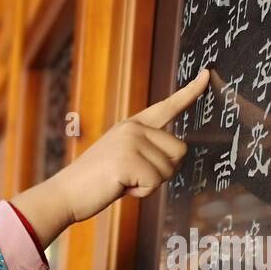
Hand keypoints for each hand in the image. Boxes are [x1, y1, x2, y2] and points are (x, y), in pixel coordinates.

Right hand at [11, 68, 209, 247]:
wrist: (64, 194)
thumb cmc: (94, 183)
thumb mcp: (123, 159)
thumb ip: (146, 152)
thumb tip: (174, 158)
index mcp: (132, 125)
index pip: (168, 106)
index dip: (190, 92)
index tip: (206, 74)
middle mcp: (134, 128)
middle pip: (180, 150)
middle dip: (163, 172)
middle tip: (133, 177)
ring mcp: (131, 142)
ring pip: (169, 170)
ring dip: (149, 185)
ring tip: (122, 182)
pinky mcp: (128, 160)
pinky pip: (155, 183)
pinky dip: (141, 193)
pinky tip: (120, 187)